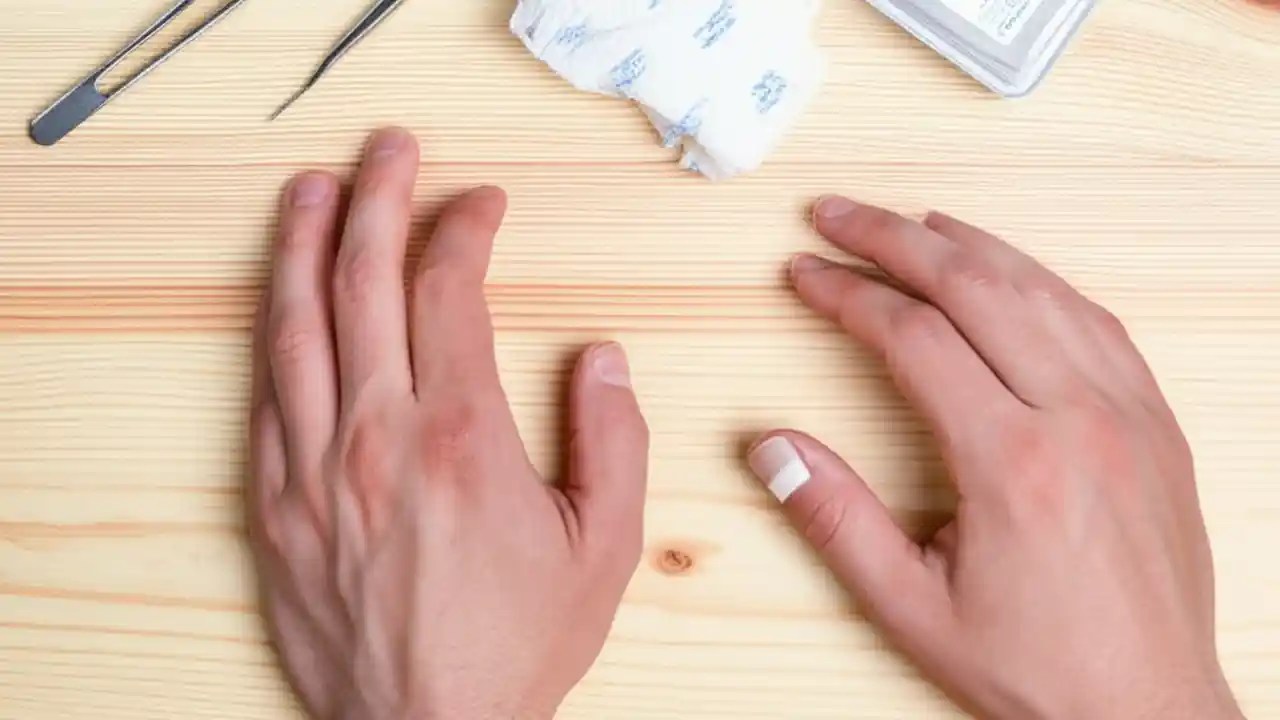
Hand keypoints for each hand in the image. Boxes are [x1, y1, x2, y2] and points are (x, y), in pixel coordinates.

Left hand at [247, 128, 648, 719]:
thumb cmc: (516, 647)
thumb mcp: (607, 547)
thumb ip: (613, 438)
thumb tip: (600, 357)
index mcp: (462, 438)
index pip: (447, 292)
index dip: (462, 229)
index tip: (479, 205)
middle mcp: (378, 439)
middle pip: (363, 283)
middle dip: (377, 199)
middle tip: (389, 152)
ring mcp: (314, 470)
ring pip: (296, 327)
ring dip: (301, 246)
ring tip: (309, 193)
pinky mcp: (276, 506)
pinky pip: (267, 397)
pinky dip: (274, 334)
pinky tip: (280, 300)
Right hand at [749, 197, 1244, 719]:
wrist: (1149, 712)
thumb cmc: (1038, 668)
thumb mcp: (910, 608)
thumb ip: (834, 519)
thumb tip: (772, 447)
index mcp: (1012, 462)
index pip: (914, 337)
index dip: (847, 295)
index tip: (805, 273)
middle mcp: (1079, 419)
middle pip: (976, 287)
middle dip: (895, 239)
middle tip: (839, 214)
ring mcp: (1129, 413)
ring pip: (1043, 289)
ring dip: (970, 244)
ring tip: (913, 222)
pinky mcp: (1156, 423)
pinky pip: (1097, 321)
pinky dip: (1041, 281)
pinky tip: (1010, 272)